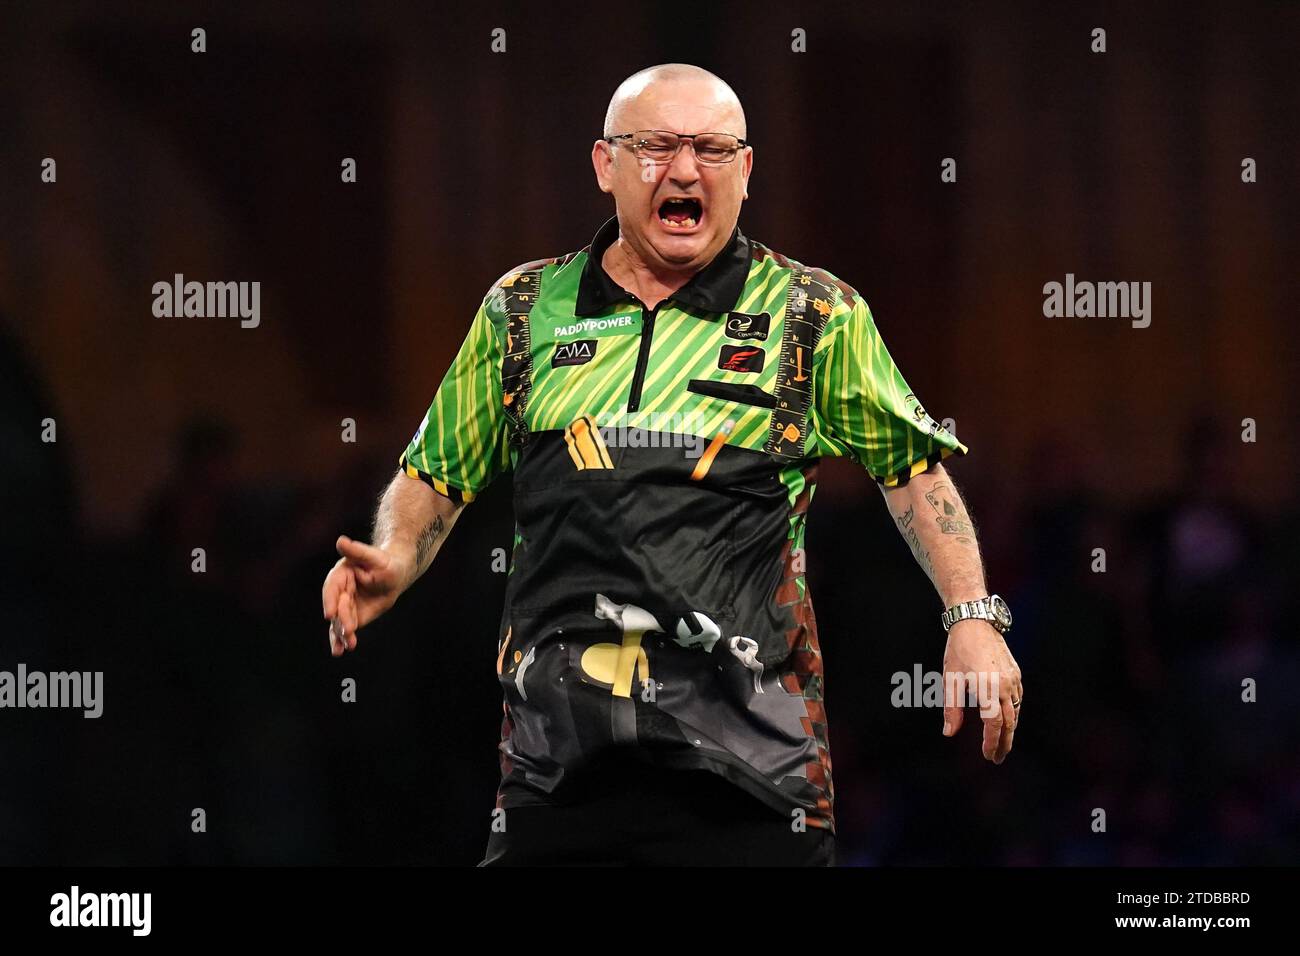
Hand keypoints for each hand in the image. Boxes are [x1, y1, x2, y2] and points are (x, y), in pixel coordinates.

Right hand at [320, 535, 409, 656]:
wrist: (396, 575)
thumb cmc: (386, 563)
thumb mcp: (374, 556)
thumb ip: (357, 551)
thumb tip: (341, 541)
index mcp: (341, 574)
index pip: (332, 588)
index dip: (330, 601)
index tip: (330, 613)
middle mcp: (339, 591)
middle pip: (337, 608)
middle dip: (342, 620)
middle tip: (349, 630)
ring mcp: (344, 604)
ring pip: (338, 621)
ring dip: (340, 635)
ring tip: (343, 647)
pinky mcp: (351, 616)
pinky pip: (344, 629)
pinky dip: (342, 640)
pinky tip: (341, 650)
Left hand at [941, 618, 1022, 763]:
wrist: (975, 622)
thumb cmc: (958, 650)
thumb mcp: (950, 680)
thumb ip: (951, 709)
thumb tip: (948, 733)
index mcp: (988, 687)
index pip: (994, 723)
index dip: (992, 742)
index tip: (989, 755)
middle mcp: (1005, 684)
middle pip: (1009, 722)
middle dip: (1004, 742)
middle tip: (997, 758)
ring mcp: (1013, 679)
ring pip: (1015, 711)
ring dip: (1009, 729)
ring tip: (1001, 744)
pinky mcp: (1015, 673)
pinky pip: (1017, 699)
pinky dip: (1013, 713)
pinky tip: (1006, 720)